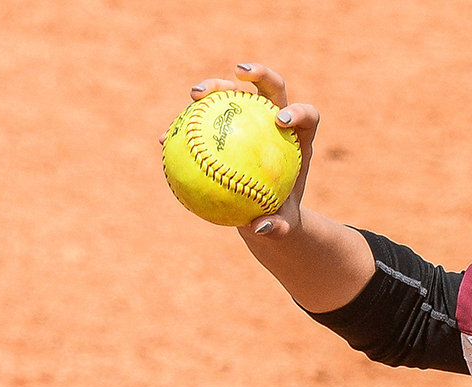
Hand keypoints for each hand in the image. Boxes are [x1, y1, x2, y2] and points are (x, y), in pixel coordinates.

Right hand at [178, 63, 371, 311]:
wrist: (265, 212)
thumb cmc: (279, 217)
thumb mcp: (283, 227)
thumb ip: (279, 227)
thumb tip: (263, 228)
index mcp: (299, 139)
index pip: (306, 115)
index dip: (298, 111)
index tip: (280, 121)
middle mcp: (277, 121)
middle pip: (270, 88)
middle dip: (257, 74)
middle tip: (236, 76)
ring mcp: (251, 119)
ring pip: (234, 93)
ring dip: (214, 86)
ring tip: (194, 95)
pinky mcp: (226, 125)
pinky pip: (204, 121)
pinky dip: (185, 127)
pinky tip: (165, 139)